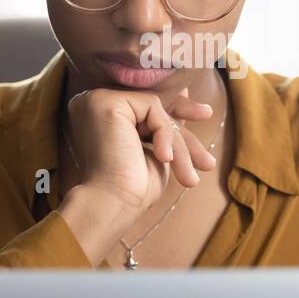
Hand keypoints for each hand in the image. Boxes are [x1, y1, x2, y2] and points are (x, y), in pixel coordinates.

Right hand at [65, 84, 217, 214]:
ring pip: (155, 109)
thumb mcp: (156, 148)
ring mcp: (96, 99)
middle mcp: (92, 102)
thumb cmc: (133, 187)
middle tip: (206, 154)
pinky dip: (165, 134)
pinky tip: (165, 159)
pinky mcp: (105, 101)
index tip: (204, 116)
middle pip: (151, 108)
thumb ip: (163, 122)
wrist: (113, 204)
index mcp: (98, 114)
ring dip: (177, 142)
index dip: (175, 116)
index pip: (144, 109)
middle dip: (182, 131)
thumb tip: (184, 93)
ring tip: (188, 175)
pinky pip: (152, 107)